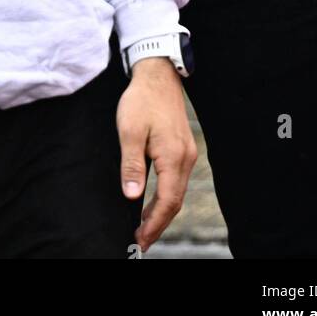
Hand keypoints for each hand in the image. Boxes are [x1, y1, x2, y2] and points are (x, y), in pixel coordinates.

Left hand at [116, 57, 196, 253]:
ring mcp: (187, 153)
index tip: (140, 239)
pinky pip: (176, 180)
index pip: (167, 201)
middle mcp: (185, 158)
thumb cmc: (141, 100)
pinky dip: (165, 197)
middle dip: (158, 224)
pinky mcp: (182, 148)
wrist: (157, 74)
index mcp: (173, 156)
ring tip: (144, 227)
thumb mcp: (129, 131)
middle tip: (140, 241)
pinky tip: (152, 202)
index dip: (154, 224)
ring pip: (176, 192)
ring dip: (162, 212)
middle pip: (174, 202)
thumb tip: (132, 196)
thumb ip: (132, 165)